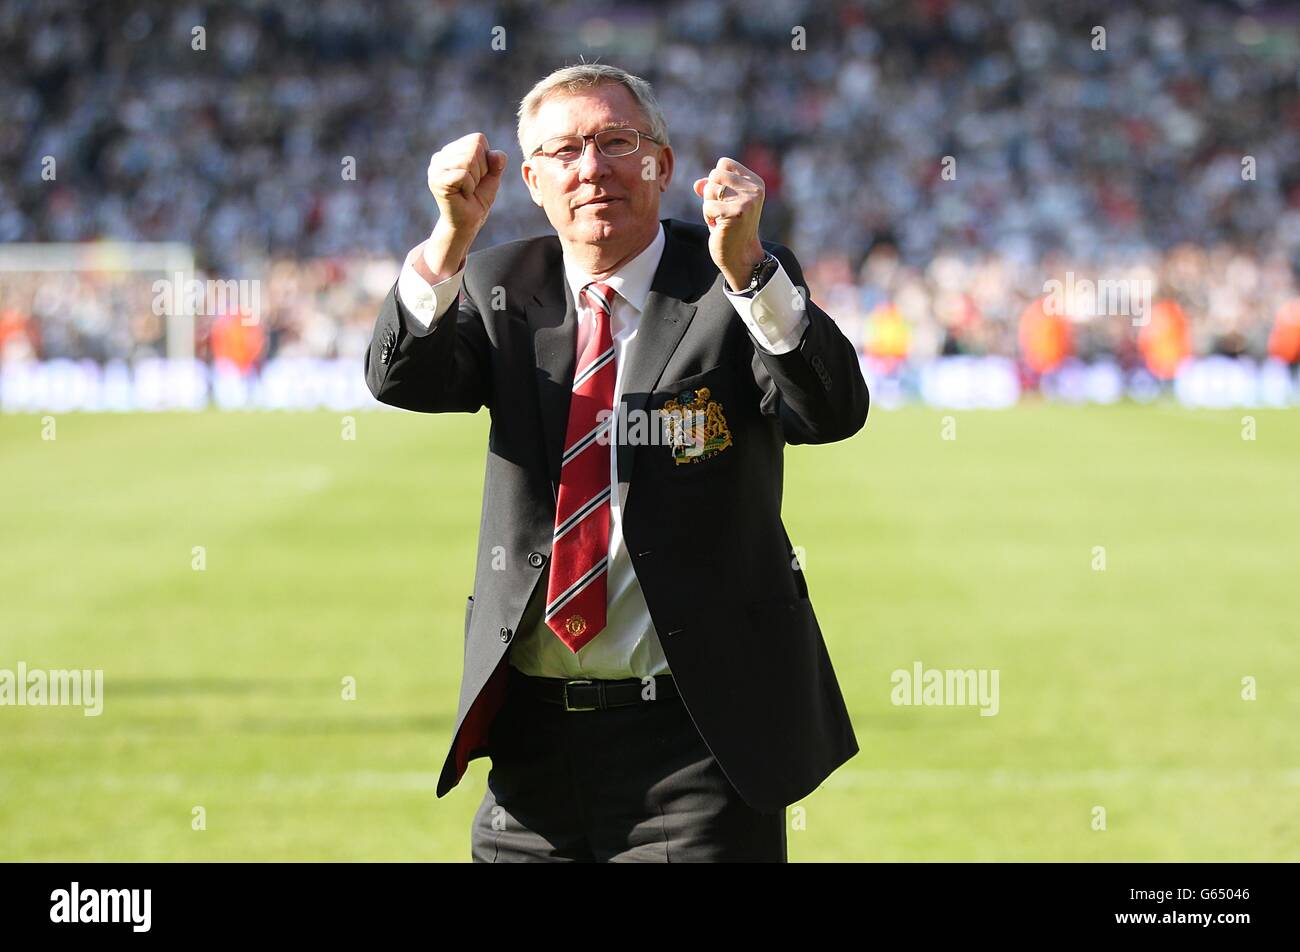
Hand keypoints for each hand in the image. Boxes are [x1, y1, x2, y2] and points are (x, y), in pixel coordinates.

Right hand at [427, 133, 506, 236]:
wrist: (468, 222)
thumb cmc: (478, 198)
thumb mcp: (492, 176)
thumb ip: (497, 161)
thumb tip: (495, 155)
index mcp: (453, 150)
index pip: (478, 139)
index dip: (486, 159)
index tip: (478, 176)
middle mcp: (441, 155)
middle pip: (474, 147)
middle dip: (481, 169)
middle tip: (472, 185)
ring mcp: (436, 167)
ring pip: (469, 160)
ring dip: (475, 179)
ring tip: (467, 189)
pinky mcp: (436, 180)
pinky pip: (463, 174)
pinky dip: (469, 187)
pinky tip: (462, 194)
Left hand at [693, 158, 765, 290]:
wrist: (740, 256)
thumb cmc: (730, 227)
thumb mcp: (721, 203)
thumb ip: (711, 188)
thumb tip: (697, 184)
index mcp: (755, 182)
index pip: (724, 163)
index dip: (716, 180)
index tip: (724, 199)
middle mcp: (754, 189)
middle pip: (715, 174)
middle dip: (710, 193)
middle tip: (721, 210)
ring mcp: (747, 201)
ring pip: (710, 189)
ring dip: (708, 206)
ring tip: (720, 219)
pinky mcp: (737, 213)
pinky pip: (707, 206)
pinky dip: (708, 217)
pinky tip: (719, 227)